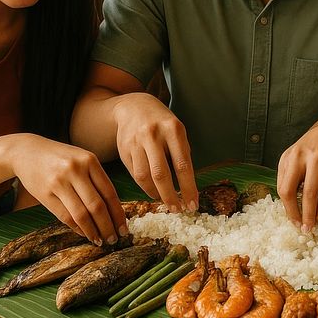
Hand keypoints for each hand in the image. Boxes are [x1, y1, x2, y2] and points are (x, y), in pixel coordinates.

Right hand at [10, 135, 127, 245]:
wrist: (27, 151)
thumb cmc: (60, 157)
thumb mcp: (82, 159)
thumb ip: (96, 179)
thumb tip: (114, 210)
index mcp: (89, 160)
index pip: (109, 192)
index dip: (118, 214)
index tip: (124, 228)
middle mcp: (75, 170)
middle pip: (97, 205)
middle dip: (108, 226)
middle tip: (114, 239)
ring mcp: (59, 182)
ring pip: (81, 214)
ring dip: (93, 231)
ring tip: (100, 240)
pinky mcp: (45, 194)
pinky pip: (65, 216)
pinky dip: (77, 228)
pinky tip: (85, 233)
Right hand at [111, 93, 197, 212]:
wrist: (134, 107)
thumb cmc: (163, 124)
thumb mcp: (177, 132)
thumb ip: (181, 155)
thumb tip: (188, 188)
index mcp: (173, 129)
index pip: (183, 165)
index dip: (188, 188)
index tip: (193, 204)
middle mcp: (153, 134)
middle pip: (161, 173)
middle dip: (170, 196)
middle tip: (177, 209)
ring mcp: (136, 142)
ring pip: (144, 176)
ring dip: (156, 193)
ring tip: (165, 201)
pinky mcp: (124, 149)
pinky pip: (135, 173)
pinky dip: (145, 186)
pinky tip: (153, 190)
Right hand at [277, 117, 317, 231]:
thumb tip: (316, 219)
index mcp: (317, 159)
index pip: (309, 192)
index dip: (308, 213)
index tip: (308, 229)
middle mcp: (298, 156)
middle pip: (287, 190)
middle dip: (292, 212)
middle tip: (299, 226)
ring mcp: (287, 155)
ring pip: (281, 187)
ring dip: (288, 205)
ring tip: (297, 217)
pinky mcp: (282, 157)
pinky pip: (280, 180)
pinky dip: (287, 194)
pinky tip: (294, 202)